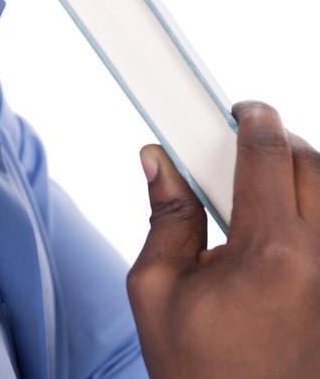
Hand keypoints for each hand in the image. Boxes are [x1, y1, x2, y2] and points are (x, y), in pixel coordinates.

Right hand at [127, 101, 319, 378]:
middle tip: (245, 145)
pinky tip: (289, 222)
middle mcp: (319, 261)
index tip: (241, 108)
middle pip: (311, 163)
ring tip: (268, 184)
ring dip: (305, 173)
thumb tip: (157, 159)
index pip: (268, 154)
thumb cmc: (196, 370)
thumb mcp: (156, 289)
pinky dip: (314, 209)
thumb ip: (166, 215)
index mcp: (271, 254)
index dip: (254, 118)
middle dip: (278, 141)